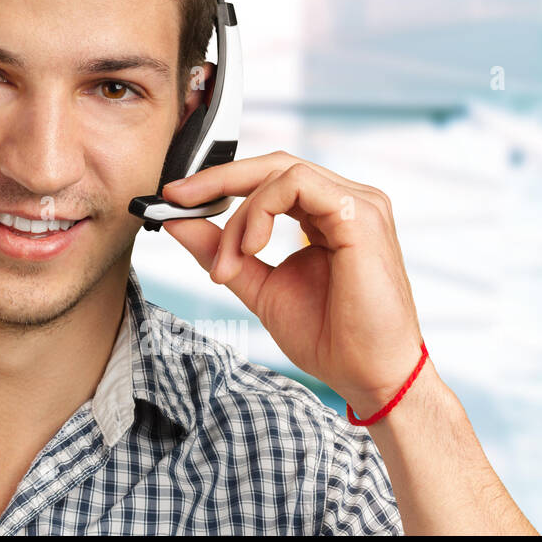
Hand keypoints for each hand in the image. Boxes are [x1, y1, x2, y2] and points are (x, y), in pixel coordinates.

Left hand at [159, 151, 425, 418]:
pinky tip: (251, 248)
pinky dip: (261, 211)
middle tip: (177, 200)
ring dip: (240, 215)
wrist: (367, 376)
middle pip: (272, 165)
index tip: (175, 199)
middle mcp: (346, 200)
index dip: (219, 182)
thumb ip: (221, 250)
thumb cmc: (328, 337)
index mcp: (327, 214)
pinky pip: (297, 184)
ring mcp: (358, 203)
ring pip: (279, 173)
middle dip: (216, 180)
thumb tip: (176, 221)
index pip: (268, 178)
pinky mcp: (361, 214)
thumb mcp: (257, 284)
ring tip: (230, 261)